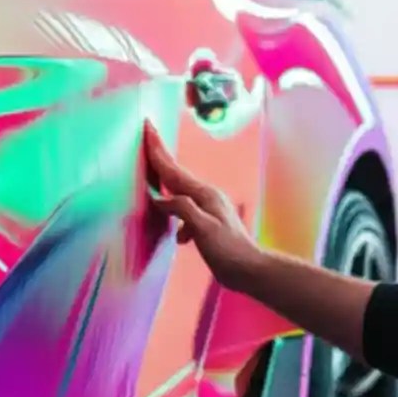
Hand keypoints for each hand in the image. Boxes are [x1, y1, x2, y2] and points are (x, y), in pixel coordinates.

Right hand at [144, 121, 264, 290]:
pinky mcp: (208, 223)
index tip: (148, 127)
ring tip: (153, 174)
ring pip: (179, 192)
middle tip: (148, 135)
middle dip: (160, 157)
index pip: (173, 169)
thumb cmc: (227, 250)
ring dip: (165, 183)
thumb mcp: (203, 228)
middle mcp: (206, 196)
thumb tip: (160, 198)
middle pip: (176, 174)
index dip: (158, 150)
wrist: (249, 269)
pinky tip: (178, 235)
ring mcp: (208, 209)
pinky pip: (185, 212)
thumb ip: (182, 209)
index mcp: (203, 194)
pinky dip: (175, 215)